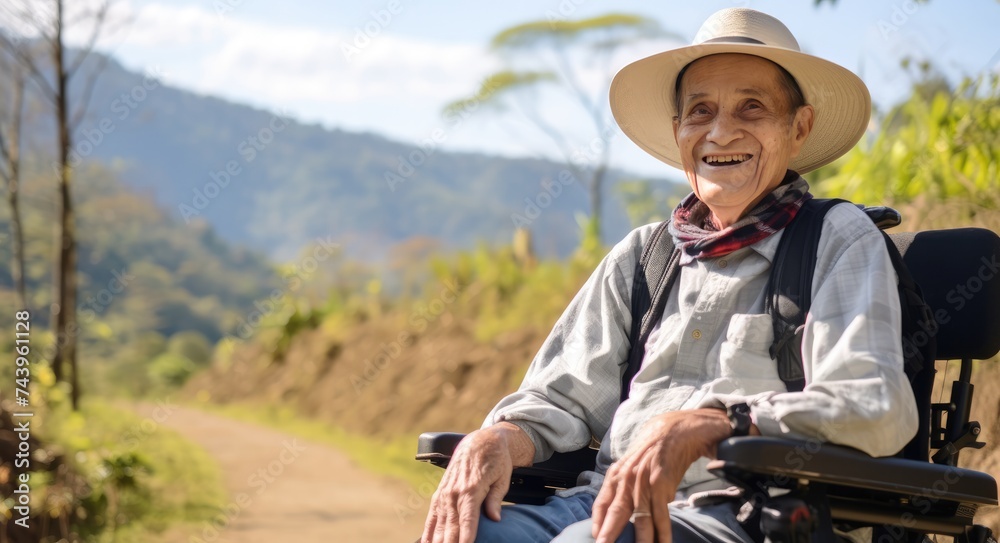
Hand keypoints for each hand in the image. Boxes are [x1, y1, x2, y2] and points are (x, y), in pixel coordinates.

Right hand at [421, 422, 534, 542]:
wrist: (480, 441)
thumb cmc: (496, 460)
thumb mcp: (502, 477)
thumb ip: (496, 499)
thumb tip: (495, 518)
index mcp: (472, 489)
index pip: (468, 519)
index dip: (466, 536)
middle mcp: (455, 492)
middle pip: (451, 525)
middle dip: (451, 542)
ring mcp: (445, 493)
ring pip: (439, 522)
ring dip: (438, 539)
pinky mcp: (440, 493)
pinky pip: (432, 515)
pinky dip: (429, 530)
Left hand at [591, 409, 743, 542]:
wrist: (676, 429)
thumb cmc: (653, 451)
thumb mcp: (633, 466)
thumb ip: (626, 487)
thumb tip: (623, 512)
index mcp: (617, 474)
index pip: (602, 501)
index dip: (598, 520)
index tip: (595, 536)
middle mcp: (627, 477)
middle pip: (616, 512)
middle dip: (610, 533)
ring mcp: (644, 480)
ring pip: (640, 517)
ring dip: (641, 539)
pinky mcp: (661, 482)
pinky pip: (661, 513)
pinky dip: (662, 531)